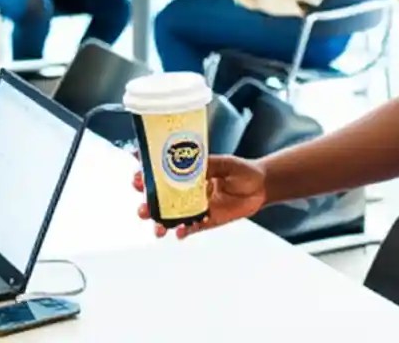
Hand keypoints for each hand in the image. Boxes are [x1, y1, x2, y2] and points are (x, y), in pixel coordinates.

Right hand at [134, 155, 266, 238]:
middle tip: (143, 207)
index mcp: (188, 172)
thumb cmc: (243, 171)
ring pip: (171, 216)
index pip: (161, 173)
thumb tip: (195, 165)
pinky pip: (190, 228)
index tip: (136, 177)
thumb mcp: (227, 163)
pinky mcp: (206, 220)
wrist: (262, 188)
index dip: (146, 174)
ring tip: (157, 228)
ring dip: (160, 222)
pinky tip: (179, 233)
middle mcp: (187, 190)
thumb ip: (210, 165)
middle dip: (147, 202)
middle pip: (160, 197)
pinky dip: (182, 232)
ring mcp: (195, 206)